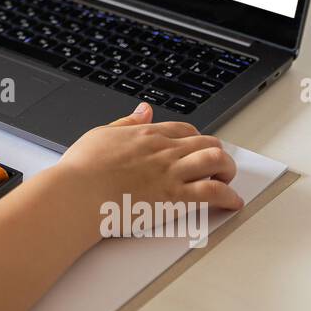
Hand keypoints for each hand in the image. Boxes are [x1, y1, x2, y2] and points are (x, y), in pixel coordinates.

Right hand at [58, 102, 242, 213]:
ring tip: (227, 180)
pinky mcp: (175, 197)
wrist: (78, 194)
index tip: (194, 149)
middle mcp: (164, 150)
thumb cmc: (82, 169)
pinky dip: (230, 196)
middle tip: (215, 166)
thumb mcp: (101, 134)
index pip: (184, 130)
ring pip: (217, 160)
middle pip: (207, 142)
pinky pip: (214, 192)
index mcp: (146, 134)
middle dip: (216, 153)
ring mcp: (172, 173)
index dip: (194, 139)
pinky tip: (232, 201)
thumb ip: (127, 122)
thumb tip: (143, 109)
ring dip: (228, 169)